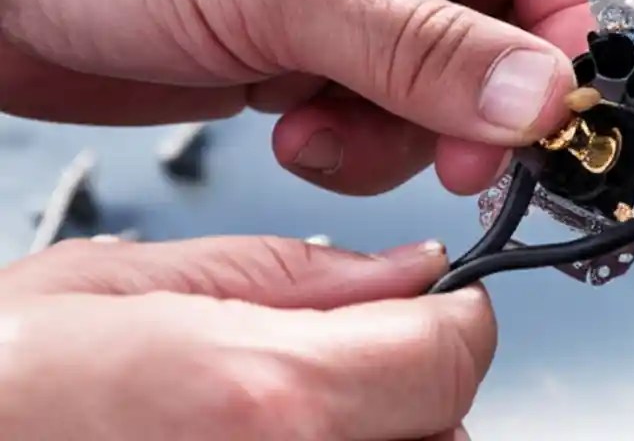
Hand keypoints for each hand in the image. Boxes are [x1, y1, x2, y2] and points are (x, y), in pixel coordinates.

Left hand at [0, 0, 620, 195]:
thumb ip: (425, 45)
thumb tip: (540, 96)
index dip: (566, 11)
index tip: (545, 94)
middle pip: (515, 8)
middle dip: (484, 89)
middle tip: (462, 148)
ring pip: (455, 73)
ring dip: (409, 123)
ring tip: (332, 126)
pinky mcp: (316, 34)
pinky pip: (391, 104)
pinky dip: (361, 136)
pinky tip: (297, 126)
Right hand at [0, 235, 493, 439]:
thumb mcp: (119, 287)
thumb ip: (285, 275)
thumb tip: (404, 270)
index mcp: (263, 400)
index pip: (454, 351)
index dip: (444, 315)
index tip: (417, 305)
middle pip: (446, 425)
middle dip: (405, 384)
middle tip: (321, 366)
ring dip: (376, 438)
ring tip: (263, 420)